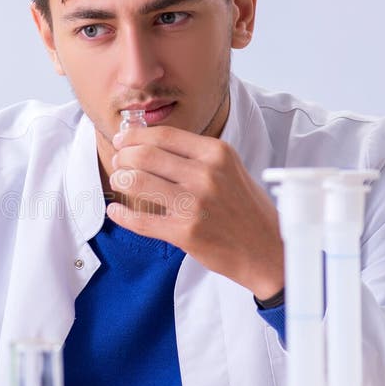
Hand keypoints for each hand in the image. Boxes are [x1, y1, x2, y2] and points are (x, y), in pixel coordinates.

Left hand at [107, 126, 283, 299]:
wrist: (268, 250)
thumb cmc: (246, 209)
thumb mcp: (230, 169)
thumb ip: (196, 156)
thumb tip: (150, 142)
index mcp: (217, 154)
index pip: (164, 135)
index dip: (135, 136)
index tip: (122, 140)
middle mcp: (206, 175)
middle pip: (145, 155)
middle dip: (123, 157)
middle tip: (118, 162)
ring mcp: (195, 204)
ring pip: (138, 183)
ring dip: (120, 181)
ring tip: (119, 183)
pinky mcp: (185, 233)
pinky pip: (140, 220)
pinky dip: (121, 214)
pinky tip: (116, 211)